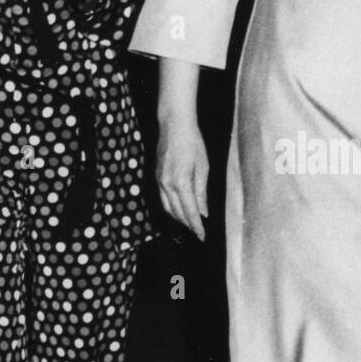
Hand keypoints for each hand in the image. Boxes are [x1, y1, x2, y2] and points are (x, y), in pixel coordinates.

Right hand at [156, 119, 208, 241]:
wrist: (173, 125)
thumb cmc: (192, 143)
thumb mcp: (203, 167)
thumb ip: (201, 192)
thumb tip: (203, 212)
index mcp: (181, 182)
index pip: (189, 211)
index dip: (196, 226)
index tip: (202, 236)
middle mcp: (167, 184)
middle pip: (177, 213)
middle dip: (188, 225)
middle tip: (199, 232)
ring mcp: (159, 181)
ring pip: (168, 208)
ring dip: (179, 218)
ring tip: (190, 224)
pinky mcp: (157, 176)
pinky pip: (163, 198)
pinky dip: (171, 208)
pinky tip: (179, 209)